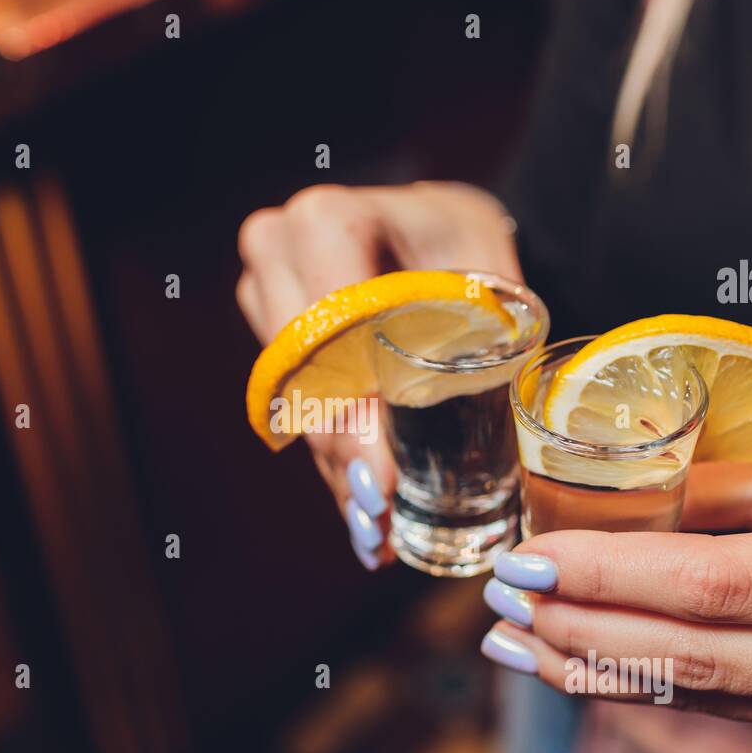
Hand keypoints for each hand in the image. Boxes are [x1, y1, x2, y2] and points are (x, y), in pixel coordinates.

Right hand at [236, 181, 521, 568]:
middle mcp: (276, 252)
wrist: (429, 229)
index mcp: (326, 220)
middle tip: (382, 513)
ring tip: (378, 532)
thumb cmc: (462, 239)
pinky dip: (334, 465)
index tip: (384, 472)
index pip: (328, 324)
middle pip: (299, 373)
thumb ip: (483, 323)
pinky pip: (293, 410)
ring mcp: (264, 296)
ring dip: (337, 471)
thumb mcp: (485, 260)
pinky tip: (365, 519)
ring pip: (291, 402)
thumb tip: (487, 409)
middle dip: (342, 453)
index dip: (353, 405)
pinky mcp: (268, 337)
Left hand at [479, 439, 751, 751]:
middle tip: (498, 597)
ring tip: (512, 639)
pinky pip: (725, 706)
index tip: (526, 559)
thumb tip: (602, 501)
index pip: (716, 587)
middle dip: (578, 627)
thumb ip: (724, 490)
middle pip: (694, 655)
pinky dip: (644, 683)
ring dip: (593, 668)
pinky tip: (582, 662)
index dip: (608, 576)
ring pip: (700, 694)